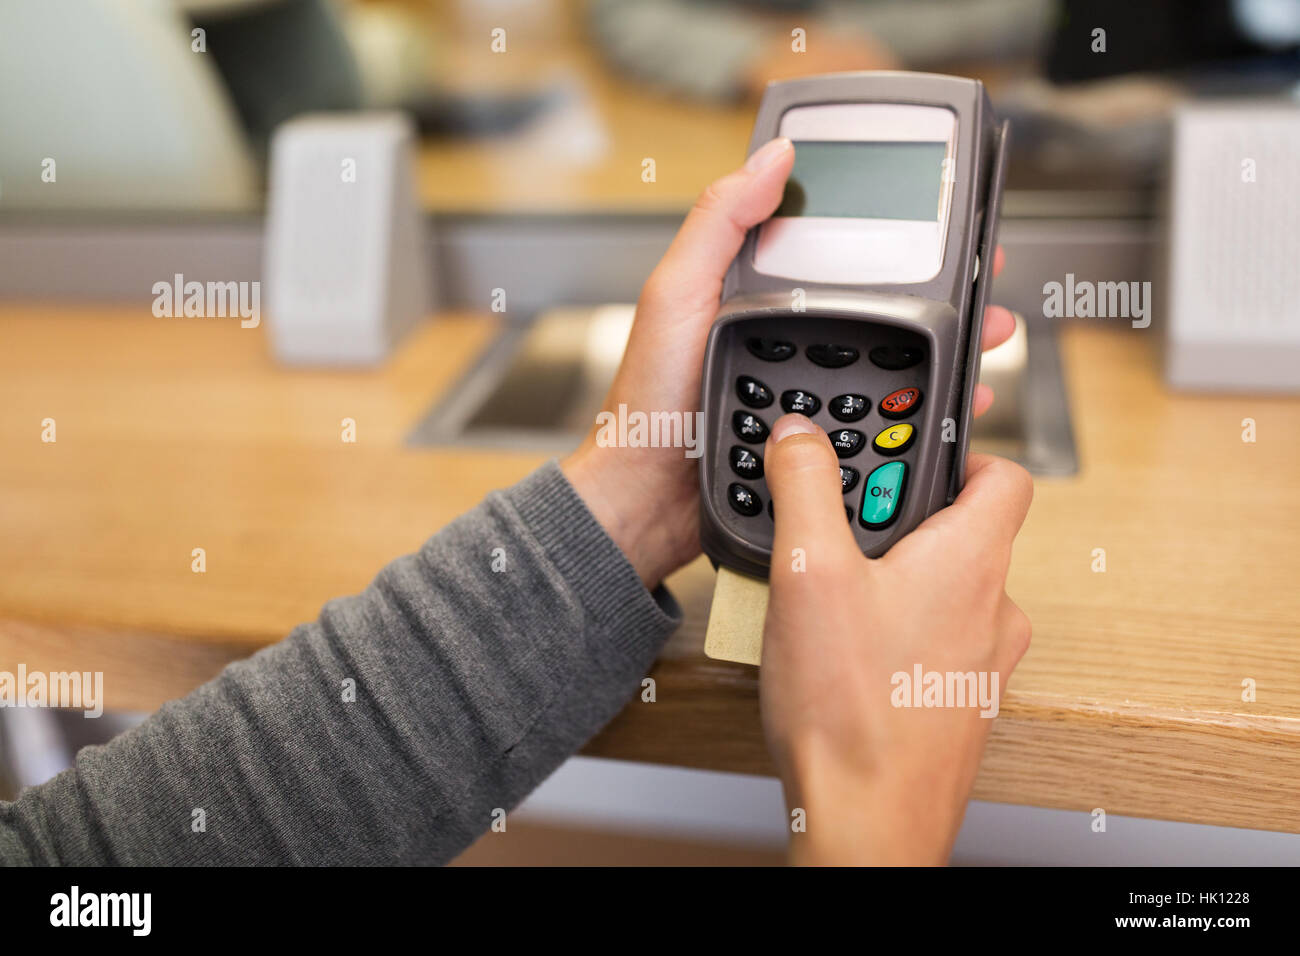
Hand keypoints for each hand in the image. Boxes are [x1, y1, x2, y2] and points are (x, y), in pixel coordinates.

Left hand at [563, 139, 1015, 588]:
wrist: (647, 497)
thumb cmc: (649, 399)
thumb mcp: (678, 296)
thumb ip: (720, 224)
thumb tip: (775, 157)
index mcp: (760, 298)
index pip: (840, 253)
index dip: (896, 239)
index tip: (948, 230)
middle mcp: (790, 340)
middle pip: (883, 310)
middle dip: (942, 300)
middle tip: (986, 292)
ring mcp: (807, 391)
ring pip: (895, 364)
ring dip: (946, 354)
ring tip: (987, 344)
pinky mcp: (820, 441)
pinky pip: (883, 421)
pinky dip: (925, 413)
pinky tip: (956, 408)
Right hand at [759, 422, 1032, 864]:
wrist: (866, 821)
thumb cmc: (850, 710)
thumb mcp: (808, 572)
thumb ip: (805, 486)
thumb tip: (800, 436)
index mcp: (973, 561)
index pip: (1006, 474)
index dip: (959, 453)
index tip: (904, 459)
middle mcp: (994, 610)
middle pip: (962, 532)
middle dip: (898, 523)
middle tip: (836, 538)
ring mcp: (982, 663)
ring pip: (945, 590)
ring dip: (895, 579)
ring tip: (828, 600)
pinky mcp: (959, 703)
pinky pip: (934, 641)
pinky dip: (896, 631)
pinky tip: (842, 655)